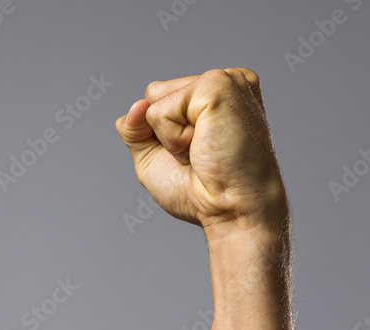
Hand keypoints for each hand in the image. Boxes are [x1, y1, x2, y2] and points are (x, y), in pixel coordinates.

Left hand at [115, 68, 287, 237]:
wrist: (234, 211)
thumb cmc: (204, 193)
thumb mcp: (154, 159)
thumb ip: (135, 130)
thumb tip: (136, 105)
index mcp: (214, 94)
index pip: (159, 98)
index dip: (161, 135)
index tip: (196, 156)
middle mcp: (222, 80)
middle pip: (153, 93)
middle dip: (163, 132)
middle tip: (200, 154)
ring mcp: (222, 79)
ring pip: (153, 98)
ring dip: (169, 137)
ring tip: (203, 151)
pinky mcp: (216, 86)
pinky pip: (159, 110)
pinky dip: (172, 139)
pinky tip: (203, 147)